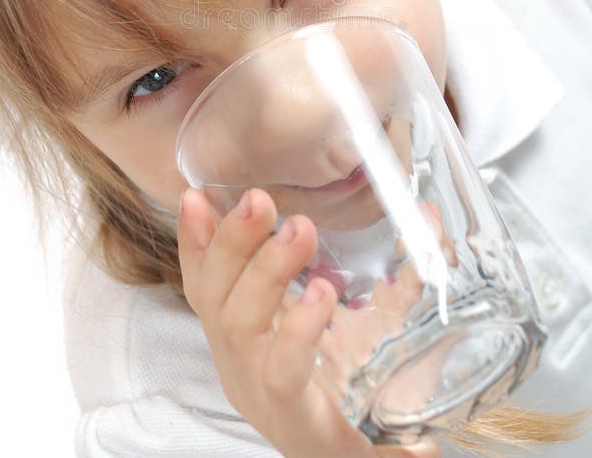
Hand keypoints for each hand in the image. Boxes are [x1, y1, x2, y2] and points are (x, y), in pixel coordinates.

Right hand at [177, 186, 440, 457]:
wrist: (367, 457)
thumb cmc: (363, 389)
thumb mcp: (373, 319)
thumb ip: (398, 268)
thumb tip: (431, 213)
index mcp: (248, 337)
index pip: (206, 283)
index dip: (197, 239)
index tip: (196, 194)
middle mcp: (242, 363)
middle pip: (215, 296)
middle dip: (233, 240)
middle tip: (261, 201)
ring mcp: (262, 392)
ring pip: (238, 325)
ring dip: (266, 270)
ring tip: (298, 231)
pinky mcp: (296, 420)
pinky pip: (282, 372)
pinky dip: (298, 329)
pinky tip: (322, 296)